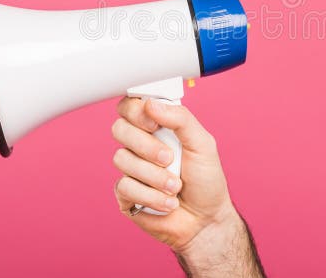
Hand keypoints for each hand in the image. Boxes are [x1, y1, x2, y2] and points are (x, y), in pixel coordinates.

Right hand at [111, 96, 236, 251]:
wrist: (206, 220)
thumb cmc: (206, 180)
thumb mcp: (203, 143)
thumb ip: (181, 119)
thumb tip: (151, 104)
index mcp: (157, 126)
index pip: (131, 106)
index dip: (136, 110)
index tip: (153, 123)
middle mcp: (140, 144)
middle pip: (119, 128)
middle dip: (146, 146)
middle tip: (169, 158)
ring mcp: (131, 169)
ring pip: (122, 159)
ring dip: (154, 176)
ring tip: (176, 187)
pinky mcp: (125, 194)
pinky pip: (124, 186)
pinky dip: (151, 196)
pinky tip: (168, 202)